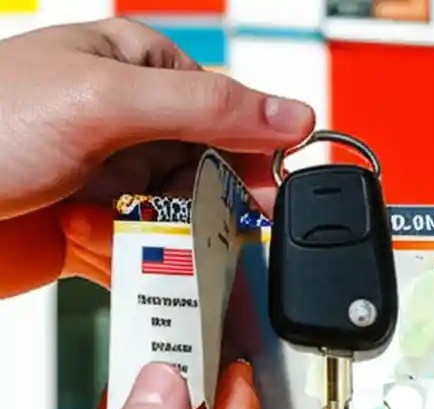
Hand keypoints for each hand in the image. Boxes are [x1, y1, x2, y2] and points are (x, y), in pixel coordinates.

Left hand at [0, 18, 314, 296]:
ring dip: (167, 239)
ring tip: (130, 236)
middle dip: (205, 202)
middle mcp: (122, 122)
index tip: (271, 184)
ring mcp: (106, 179)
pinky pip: (144, 257)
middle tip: (206, 223)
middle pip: (209, 169)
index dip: (253, 146)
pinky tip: (109, 256)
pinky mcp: (89, 233)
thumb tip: (293, 113)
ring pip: (180, 220)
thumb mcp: (106, 101)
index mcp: (130, 65)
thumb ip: (209, 107)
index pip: (225, 104)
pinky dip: (138, 267)